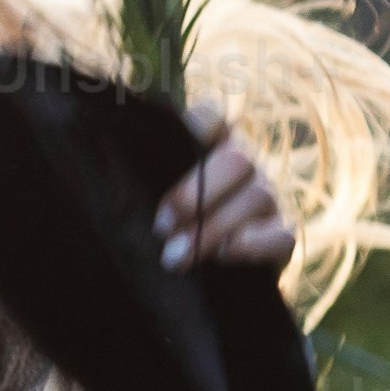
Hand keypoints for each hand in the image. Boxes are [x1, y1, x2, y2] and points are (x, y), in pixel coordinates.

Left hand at [155, 123, 290, 275]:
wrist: (209, 273)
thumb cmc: (169, 226)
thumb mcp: (152, 196)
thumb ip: (144, 179)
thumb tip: (108, 180)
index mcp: (212, 146)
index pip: (212, 117)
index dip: (198, 123)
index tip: (171, 143)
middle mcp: (245, 164)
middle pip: (237, 159)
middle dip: (195, 195)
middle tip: (160, 227)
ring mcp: (268, 197)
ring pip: (256, 197)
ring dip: (212, 228)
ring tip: (176, 256)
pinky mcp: (281, 233)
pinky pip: (280, 233)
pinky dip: (252, 244)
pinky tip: (223, 253)